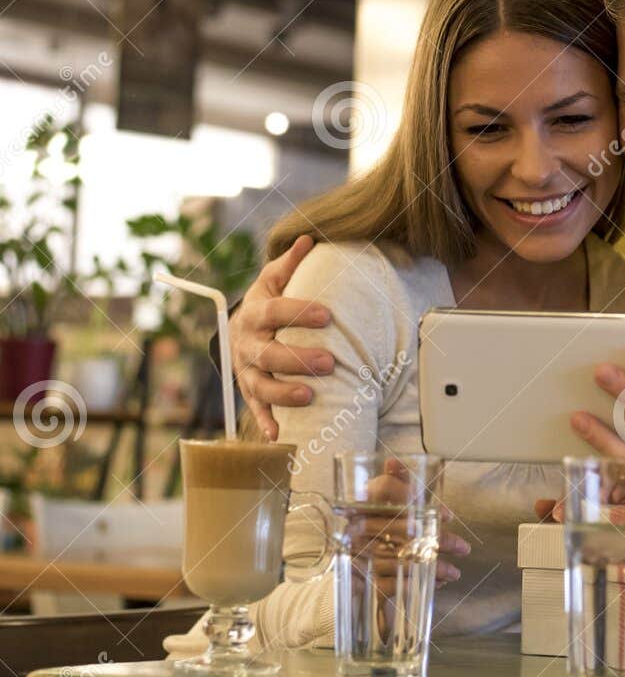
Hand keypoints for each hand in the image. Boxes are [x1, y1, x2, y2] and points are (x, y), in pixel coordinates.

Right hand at [232, 235, 335, 439]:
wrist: (242, 329)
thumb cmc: (268, 303)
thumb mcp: (275, 281)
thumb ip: (290, 264)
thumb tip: (308, 240)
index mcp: (255, 313)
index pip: (275, 312)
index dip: (299, 312)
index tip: (328, 316)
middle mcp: (247, 344)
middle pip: (268, 354)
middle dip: (297, 359)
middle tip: (330, 363)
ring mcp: (247, 371)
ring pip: (260, 386)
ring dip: (284, 394)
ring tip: (310, 397)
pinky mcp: (250, 392)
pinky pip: (255, 410)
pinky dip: (266, 423)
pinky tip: (279, 435)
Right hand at [356, 460, 470, 586]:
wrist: (345, 568)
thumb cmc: (372, 528)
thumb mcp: (383, 503)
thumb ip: (394, 482)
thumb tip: (394, 461)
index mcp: (362, 500)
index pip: (386, 487)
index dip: (418, 498)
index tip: (448, 515)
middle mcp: (356, 524)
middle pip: (403, 529)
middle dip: (439, 540)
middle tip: (463, 547)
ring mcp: (356, 552)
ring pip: (400, 558)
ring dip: (432, 567)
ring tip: (454, 572)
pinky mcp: (358, 577)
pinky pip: (388, 583)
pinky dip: (415, 585)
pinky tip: (434, 583)